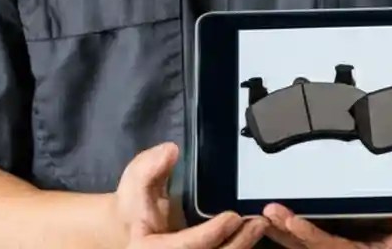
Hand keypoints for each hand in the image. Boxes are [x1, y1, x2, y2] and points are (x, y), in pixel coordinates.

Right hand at [113, 142, 267, 247]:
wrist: (131, 229)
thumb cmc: (135, 206)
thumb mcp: (135, 183)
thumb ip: (149, 167)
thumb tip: (171, 151)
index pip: (185, 247)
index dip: (211, 234)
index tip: (233, 216)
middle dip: (238, 243)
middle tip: (258, 223)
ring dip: (242, 246)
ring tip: (260, 226)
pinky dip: (237, 247)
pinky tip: (250, 235)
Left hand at [262, 204, 391, 248]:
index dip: (311, 236)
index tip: (291, 221)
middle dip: (288, 234)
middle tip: (265, 214)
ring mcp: (353, 246)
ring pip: (314, 242)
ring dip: (289, 231)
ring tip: (265, 215)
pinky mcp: (353, 237)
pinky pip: (323, 234)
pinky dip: (302, 226)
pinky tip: (284, 216)